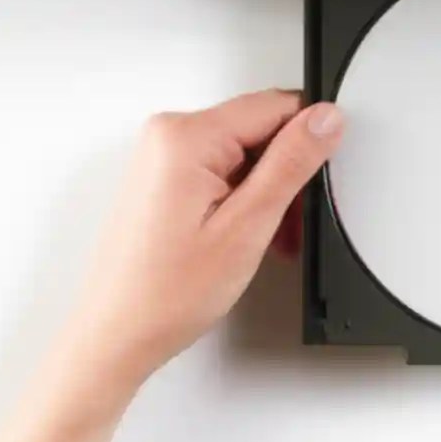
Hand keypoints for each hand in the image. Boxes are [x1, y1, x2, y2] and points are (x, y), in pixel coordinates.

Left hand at [0, 91, 343, 441]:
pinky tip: (240, 235)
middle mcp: (166, 135)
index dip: (308, 141)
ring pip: (243, 152)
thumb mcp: (247, 226)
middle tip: (286, 224)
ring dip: (264, 190)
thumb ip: (291, 163)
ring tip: (262, 238)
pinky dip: (240, 198)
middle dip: (285, 173)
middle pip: (259, 128)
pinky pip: (219, 169)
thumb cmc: (164, 293)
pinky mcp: (162, 176)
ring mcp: (160, 156)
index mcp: (185, 136)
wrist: (116, 335)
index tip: (315, 181)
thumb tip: (325, 119)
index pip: (275, 106)